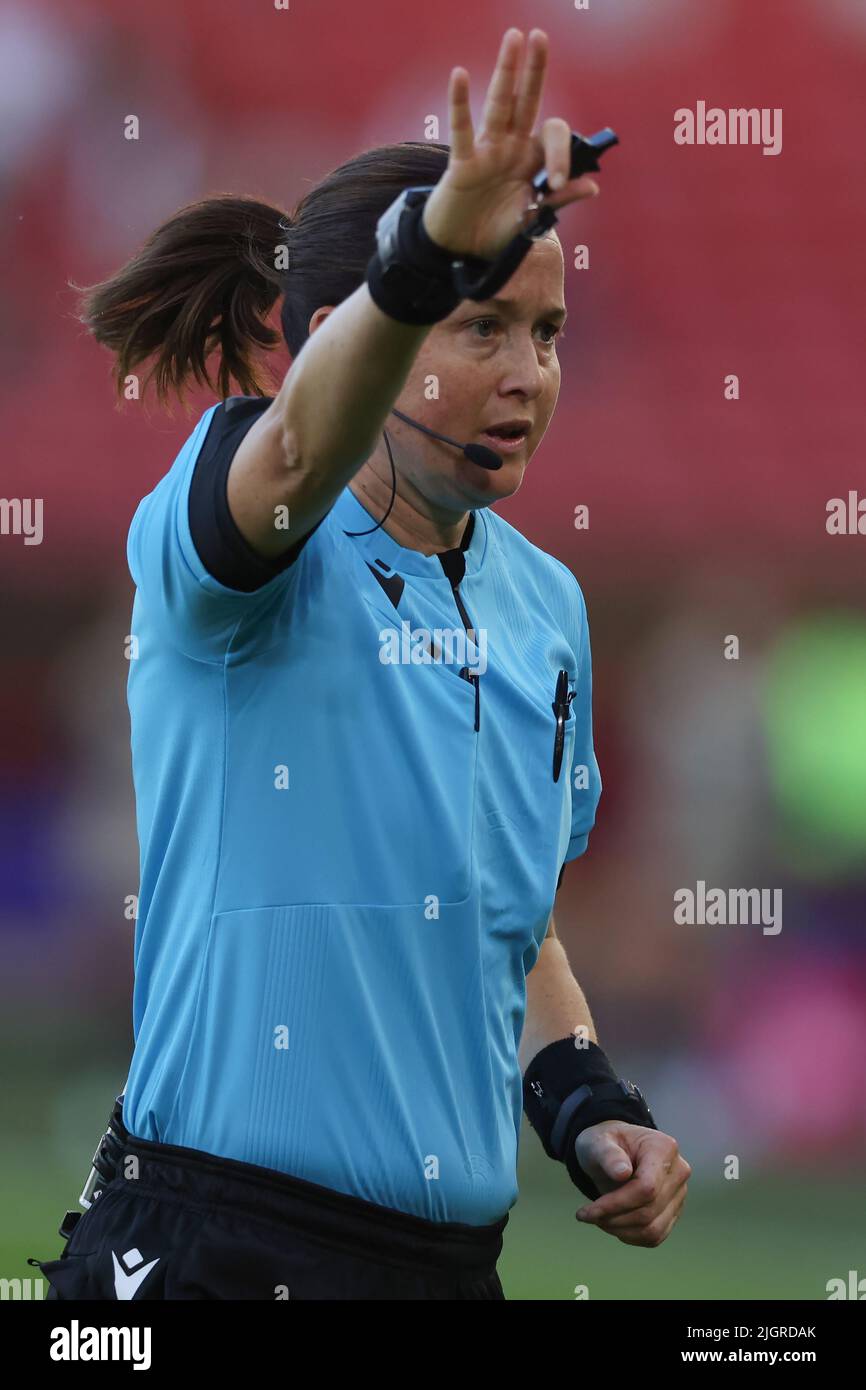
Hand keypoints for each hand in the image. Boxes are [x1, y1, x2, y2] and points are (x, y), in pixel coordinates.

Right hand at [422, 27, 599, 260]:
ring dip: (506, 71)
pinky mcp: (462, 164)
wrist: (463, 249)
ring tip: (514, 38)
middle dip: (535, 71)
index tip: (558, 183)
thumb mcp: (532, 221)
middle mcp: (511, 147)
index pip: (553, 136)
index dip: (562, 153)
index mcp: (533, 159)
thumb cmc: (498, 232)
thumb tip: (592, 187)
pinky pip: (461, 130)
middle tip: (541, 36)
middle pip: (527, 101)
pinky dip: (459, 103)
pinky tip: (459, 75)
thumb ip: (559, 202)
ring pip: (499, 105)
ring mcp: (487, 151)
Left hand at [573, 1120, 690, 1246]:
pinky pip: (655, 1236)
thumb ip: (608, 1154)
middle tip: (587, 1215)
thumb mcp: (598, 1142)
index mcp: (664, 1148)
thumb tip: (622, 1173)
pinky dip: (630, 1236)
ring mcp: (679, 1194)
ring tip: (598, 1219)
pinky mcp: (673, 1212)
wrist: (613, 1152)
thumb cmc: (605, 1144)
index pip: (647, 1187)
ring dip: (620, 1230)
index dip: (617, 1203)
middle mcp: (678, 1172)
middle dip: (614, 1218)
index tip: (589, 1210)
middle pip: (648, 1210)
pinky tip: (612, 1224)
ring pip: (653, 1229)